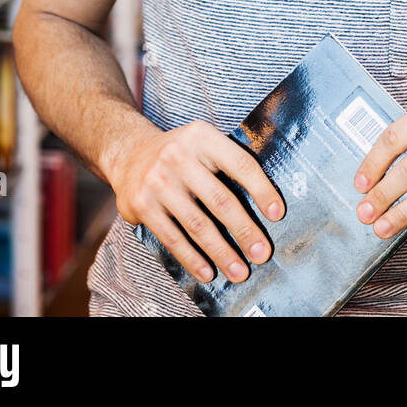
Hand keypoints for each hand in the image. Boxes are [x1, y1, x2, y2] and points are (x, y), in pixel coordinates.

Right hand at [113, 119, 284, 285]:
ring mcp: (157, 180)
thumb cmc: (180, 154)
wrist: (129, 153)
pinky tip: (208, 271)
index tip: (277, 214)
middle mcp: (178, 155)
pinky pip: (173, 237)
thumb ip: (228, 164)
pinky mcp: (142, 204)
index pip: (240, 164)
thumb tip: (267, 203)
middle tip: (262, 253)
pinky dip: (192, 258)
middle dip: (244, 231)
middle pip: (220, 200)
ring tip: (239, 271)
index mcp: (202, 136)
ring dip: (221, 252)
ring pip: (197, 224)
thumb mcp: (202, 144)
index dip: (262, 190)